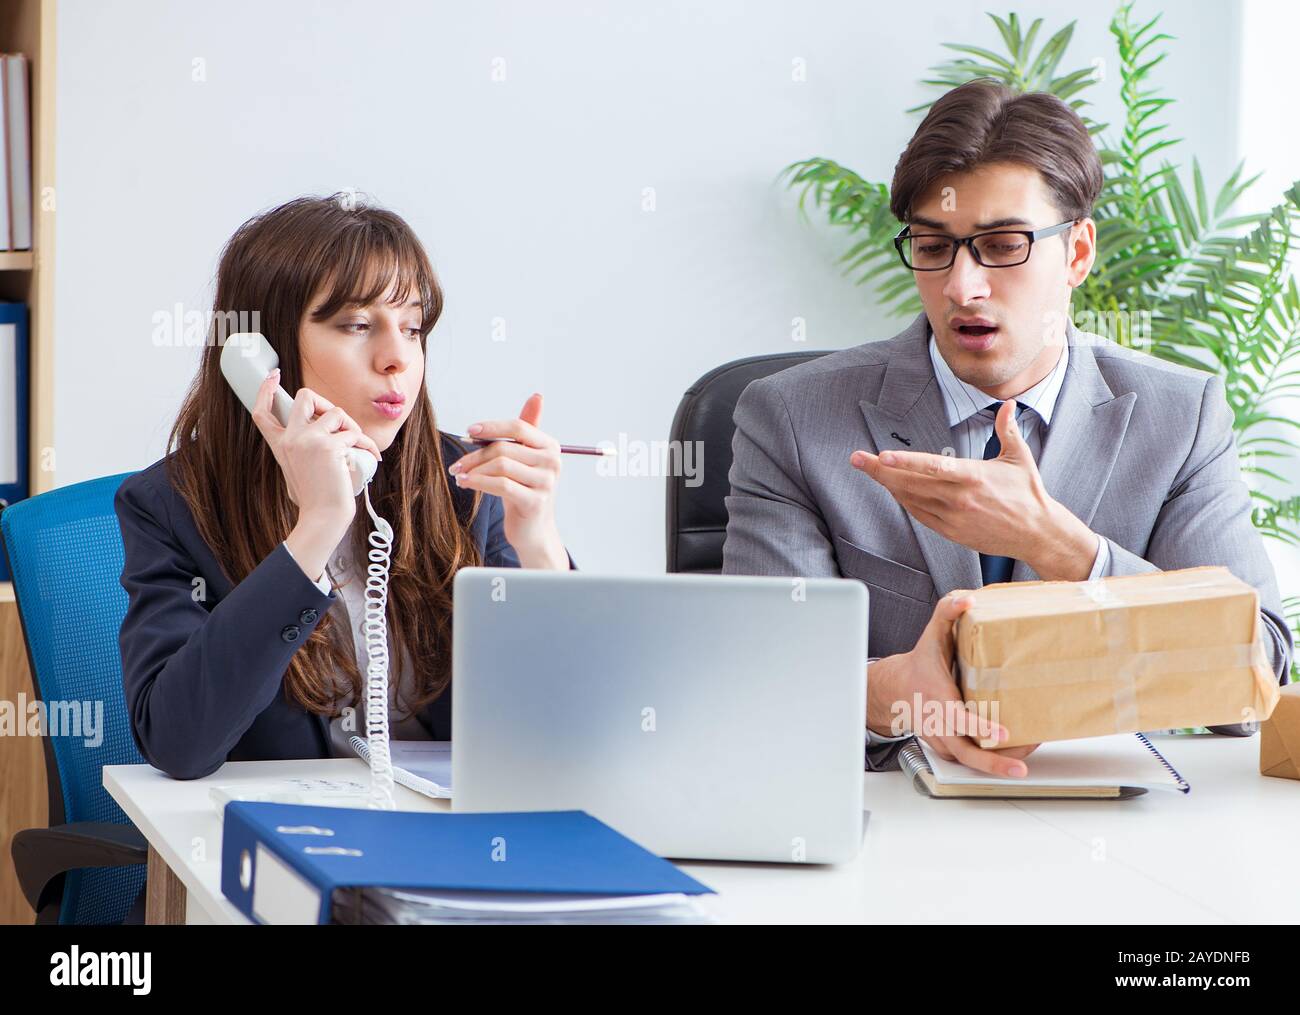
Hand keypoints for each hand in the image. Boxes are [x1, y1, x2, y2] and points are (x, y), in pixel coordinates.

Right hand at [250, 367, 381, 525]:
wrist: (323, 517)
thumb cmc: (317, 498)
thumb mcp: (298, 468)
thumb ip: (302, 446)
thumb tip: (321, 427)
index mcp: (280, 445)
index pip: (263, 412)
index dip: (265, 391)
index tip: (273, 376)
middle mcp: (290, 439)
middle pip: (305, 397)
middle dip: (327, 404)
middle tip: (340, 425)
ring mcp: (308, 440)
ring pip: (336, 413)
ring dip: (351, 428)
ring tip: (355, 447)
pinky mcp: (329, 446)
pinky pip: (354, 432)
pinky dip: (366, 444)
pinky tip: (369, 456)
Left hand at [448, 393, 567, 569]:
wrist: (533, 531)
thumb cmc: (524, 490)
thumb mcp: (525, 459)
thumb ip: (526, 430)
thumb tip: (537, 396)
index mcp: (550, 446)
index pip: (518, 427)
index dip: (491, 427)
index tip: (468, 432)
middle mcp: (552, 462)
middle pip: (505, 448)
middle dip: (475, 455)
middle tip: (456, 464)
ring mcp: (546, 483)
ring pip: (500, 466)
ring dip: (474, 470)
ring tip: (460, 475)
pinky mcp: (535, 501)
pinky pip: (500, 485)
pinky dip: (478, 483)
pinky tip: (466, 484)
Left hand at [849, 399, 1095, 580]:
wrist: (1037, 533)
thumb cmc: (1028, 494)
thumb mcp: (1019, 458)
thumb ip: (1007, 429)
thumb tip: (1007, 404)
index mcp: (974, 475)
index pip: (932, 466)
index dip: (904, 462)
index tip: (881, 456)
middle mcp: (959, 497)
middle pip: (911, 483)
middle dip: (880, 471)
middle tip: (857, 459)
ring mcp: (953, 517)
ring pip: (911, 499)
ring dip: (888, 485)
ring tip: (869, 469)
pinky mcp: (951, 532)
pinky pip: (920, 514)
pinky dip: (904, 501)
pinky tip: (892, 489)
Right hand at [868, 592, 1039, 777]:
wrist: (895, 688)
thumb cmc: (920, 664)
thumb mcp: (931, 635)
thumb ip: (947, 613)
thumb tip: (967, 598)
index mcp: (938, 700)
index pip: (958, 719)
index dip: (980, 727)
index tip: (1002, 732)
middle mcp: (939, 725)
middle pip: (966, 754)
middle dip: (993, 765)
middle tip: (1020, 770)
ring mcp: (943, 739)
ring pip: (970, 760)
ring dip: (998, 764)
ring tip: (1026, 763)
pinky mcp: (947, 747)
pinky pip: (969, 759)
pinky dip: (990, 760)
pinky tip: (1013, 755)